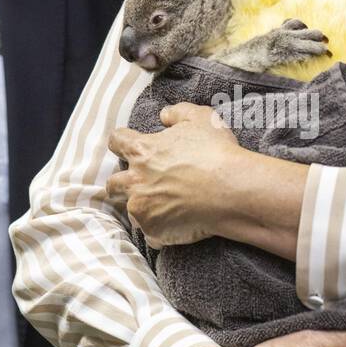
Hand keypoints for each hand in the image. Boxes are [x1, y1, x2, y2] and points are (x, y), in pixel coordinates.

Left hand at [102, 101, 242, 246]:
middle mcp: (135, 181)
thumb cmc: (217, 152)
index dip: (122, 142)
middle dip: (122, 183)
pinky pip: (149, 234)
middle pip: (113, 183)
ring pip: (129, 210)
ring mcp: (142, 208)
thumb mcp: (201, 118)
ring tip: (161, 206)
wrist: (232, 191)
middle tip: (141, 183)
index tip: (130, 146)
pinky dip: (159, 229)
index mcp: (142, 151)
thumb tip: (163, 115)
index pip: (116, 141)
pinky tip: (175, 224)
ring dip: (141, 207)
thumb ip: (177, 112)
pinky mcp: (153, 231)